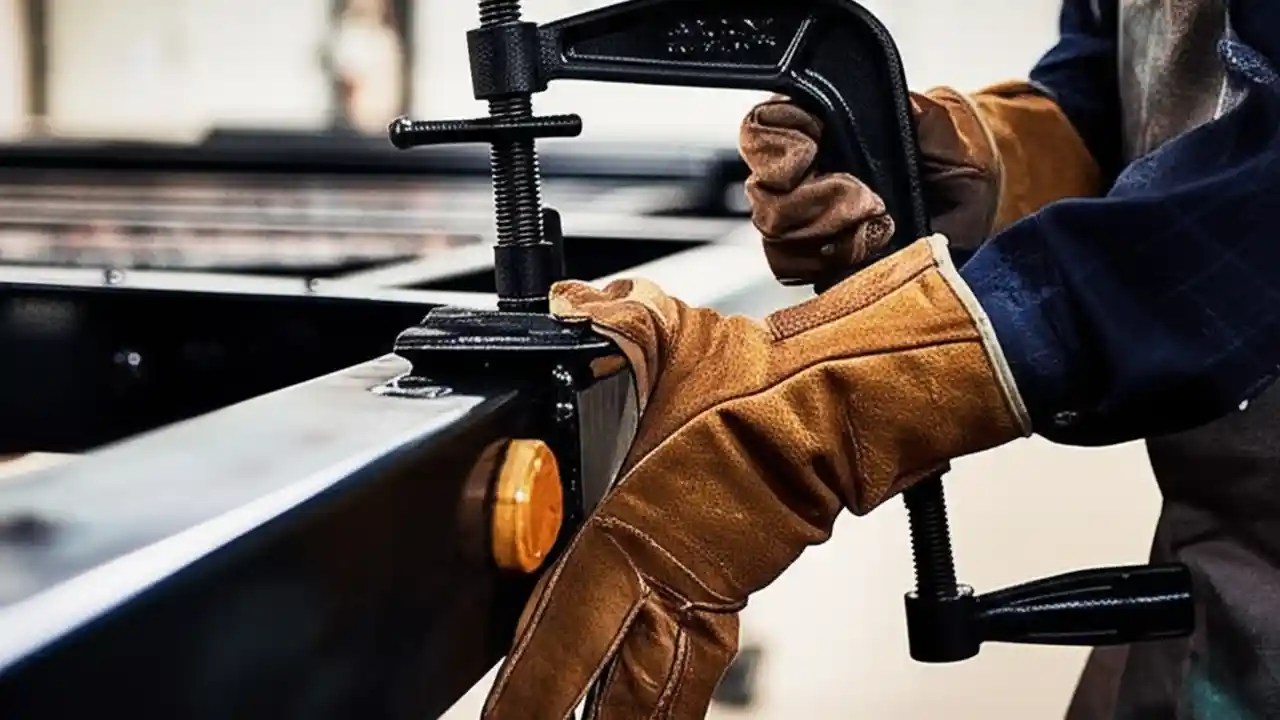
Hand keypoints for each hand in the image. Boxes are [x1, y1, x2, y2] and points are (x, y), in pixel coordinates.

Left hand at [480, 237, 1028, 718]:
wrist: (833, 402)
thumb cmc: (755, 380)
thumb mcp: (663, 332)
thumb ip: (603, 320)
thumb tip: (563, 307)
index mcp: (632, 527)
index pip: (564, 621)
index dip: (533, 677)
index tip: (504, 716)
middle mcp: (664, 575)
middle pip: (607, 676)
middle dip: (559, 715)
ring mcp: (700, 591)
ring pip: (653, 686)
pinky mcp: (725, 591)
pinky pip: (693, 662)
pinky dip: (669, 702)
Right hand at [740, 82, 1102, 285]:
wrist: (974, 210)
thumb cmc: (959, 158)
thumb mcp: (950, 129)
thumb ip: (922, 116)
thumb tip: (898, 112)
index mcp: (820, 123)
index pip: (766, 125)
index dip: (778, 147)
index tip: (810, 158)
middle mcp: (801, 170)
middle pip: (764, 192)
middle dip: (815, 205)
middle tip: (867, 205)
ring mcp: (804, 219)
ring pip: (774, 236)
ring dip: (825, 240)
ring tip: (875, 231)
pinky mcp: (816, 260)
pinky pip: (793, 271)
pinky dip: (828, 267)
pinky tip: (866, 254)